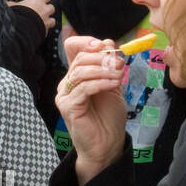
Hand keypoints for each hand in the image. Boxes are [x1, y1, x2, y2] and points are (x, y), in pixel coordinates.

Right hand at [12, 0, 54, 30]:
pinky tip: (36, 31)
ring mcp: (46, 22)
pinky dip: (44, 31)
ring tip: (40, 22)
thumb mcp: (10, 6)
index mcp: (37, 1)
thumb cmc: (16, 16)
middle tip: (38, 11)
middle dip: (46, 10)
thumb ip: (12, 4)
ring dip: (48, 21)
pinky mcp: (45, 32)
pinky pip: (47, 31)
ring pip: (52, 20)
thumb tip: (6, 3)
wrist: (19, 32)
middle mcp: (44, 11)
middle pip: (52, 7)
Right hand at [55, 34, 127, 182]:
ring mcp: (65, 95)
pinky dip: (100, 82)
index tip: (105, 45)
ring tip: (119, 74)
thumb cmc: (108, 117)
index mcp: (77, 75)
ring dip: (103, 70)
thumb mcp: (113, 85)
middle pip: (79, 58)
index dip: (86, 42)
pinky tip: (113, 83)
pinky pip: (83, 88)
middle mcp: (68, 83)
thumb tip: (108, 43)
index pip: (72, 47)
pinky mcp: (68, 107)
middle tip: (120, 63)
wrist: (107, 144)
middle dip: (102, 57)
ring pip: (80, 71)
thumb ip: (109, 66)